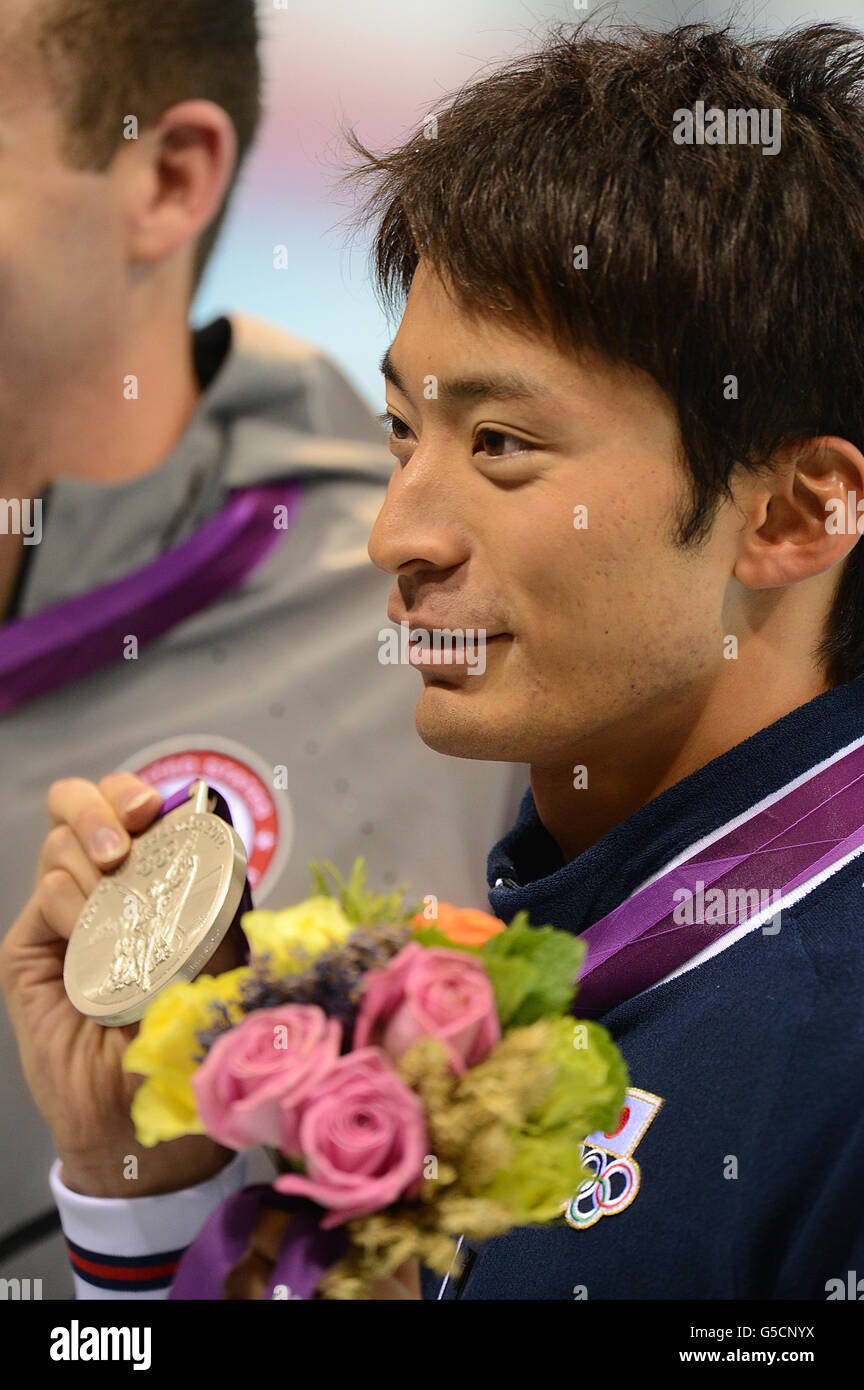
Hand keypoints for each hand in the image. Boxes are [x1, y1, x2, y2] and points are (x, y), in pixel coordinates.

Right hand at [0, 773, 240, 1197]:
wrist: (144, 1116)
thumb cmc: (192, 1037)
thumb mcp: (224, 955)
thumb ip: (221, 890)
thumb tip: (217, 819)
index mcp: (156, 878)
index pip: (137, 807)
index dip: (142, 795)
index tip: (159, 808)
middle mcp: (108, 887)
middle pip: (86, 802)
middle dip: (105, 804)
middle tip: (126, 841)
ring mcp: (66, 914)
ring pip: (63, 842)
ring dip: (95, 867)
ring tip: (121, 919)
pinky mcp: (32, 947)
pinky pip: (47, 893)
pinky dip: (74, 908)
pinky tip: (95, 946)